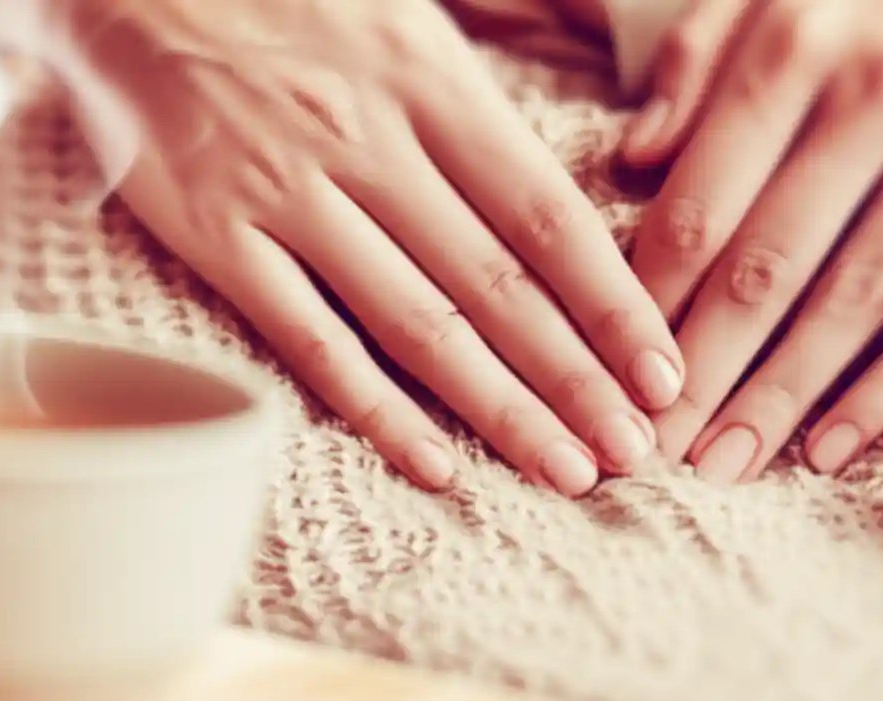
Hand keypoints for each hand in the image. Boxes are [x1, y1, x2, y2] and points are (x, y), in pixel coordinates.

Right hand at [75, 0, 681, 494]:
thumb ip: (489, 48)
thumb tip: (578, 86)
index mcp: (427, 79)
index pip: (545, 211)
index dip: (612, 300)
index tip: (661, 371)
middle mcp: (370, 144)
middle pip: (497, 282)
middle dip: (577, 376)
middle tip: (637, 452)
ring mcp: (293, 195)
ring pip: (418, 321)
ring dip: (500, 405)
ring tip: (567, 470)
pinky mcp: (221, 236)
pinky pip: (309, 335)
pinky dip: (372, 406)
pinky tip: (432, 461)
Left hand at [623, 0, 882, 479]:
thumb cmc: (853, 6)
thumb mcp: (763, 0)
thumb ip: (691, 65)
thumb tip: (629, 163)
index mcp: (797, 47)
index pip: (698, 205)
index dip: (647, 303)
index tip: (606, 375)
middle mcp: (879, 96)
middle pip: (763, 266)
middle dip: (700, 370)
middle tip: (648, 449)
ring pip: (848, 301)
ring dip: (778, 396)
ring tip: (719, 465)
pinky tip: (824, 450)